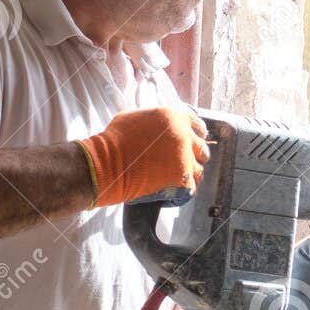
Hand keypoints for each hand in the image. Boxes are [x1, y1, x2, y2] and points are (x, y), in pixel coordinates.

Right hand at [75, 106, 209, 207]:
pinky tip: (172, 192)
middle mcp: (184, 136)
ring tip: (177, 179)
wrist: (107, 163)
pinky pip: (191, 188)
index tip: (191, 143)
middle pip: (202, 149)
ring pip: (199, 170)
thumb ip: (152, 120)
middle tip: (183, 163)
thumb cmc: (114, 140)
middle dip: (194, 156)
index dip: (195, 136)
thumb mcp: (134, 118)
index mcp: (174, 118)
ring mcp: (185, 158)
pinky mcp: (182, 179)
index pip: (198, 126)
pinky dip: (183, 192)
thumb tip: (156, 124)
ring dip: (190, 175)